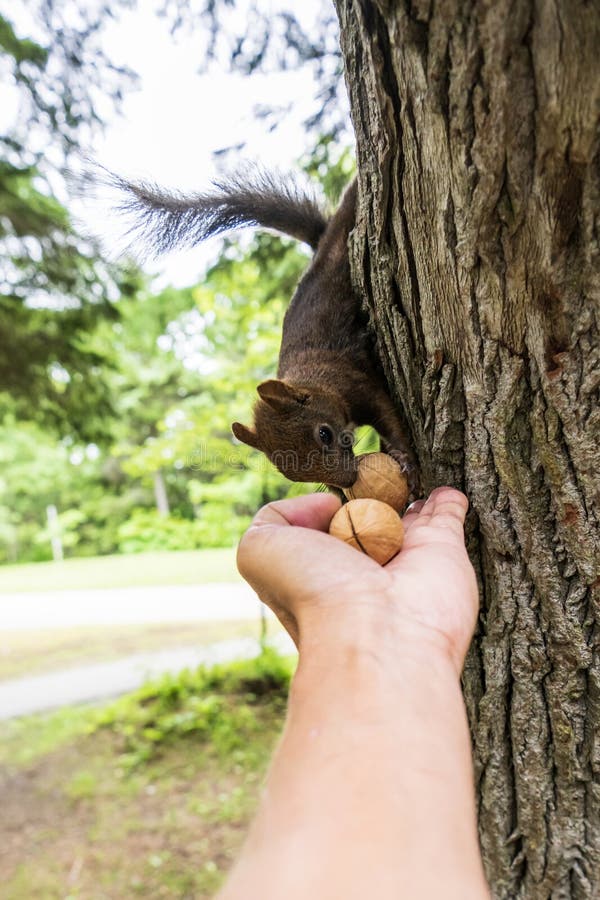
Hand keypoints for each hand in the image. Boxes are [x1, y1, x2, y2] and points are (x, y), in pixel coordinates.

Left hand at [237, 487, 478, 673]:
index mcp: (324, 572)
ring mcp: (408, 560)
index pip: (322, 535)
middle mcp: (366, 568)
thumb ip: (275, 516)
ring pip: (408, 519)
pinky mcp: (445, 551)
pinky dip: (448, 503)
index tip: (327, 498)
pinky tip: (445, 493)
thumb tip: (330, 503)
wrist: (377, 633)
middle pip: (366, 524)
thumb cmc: (315, 593)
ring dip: (406, 500)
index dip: (319, 513)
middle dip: (366, 502)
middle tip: (366, 477)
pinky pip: (449, 516)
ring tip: (403, 480)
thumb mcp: (260, 550)